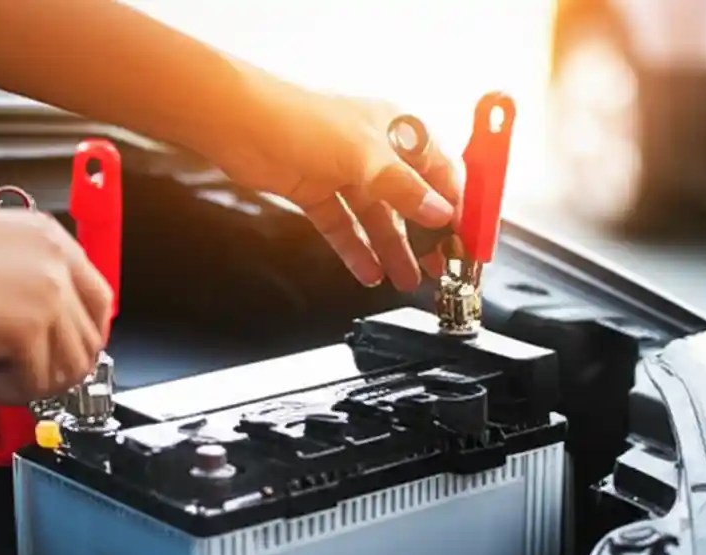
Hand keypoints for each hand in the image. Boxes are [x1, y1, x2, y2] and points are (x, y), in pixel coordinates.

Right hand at [0, 207, 112, 404]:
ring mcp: (49, 295)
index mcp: (49, 237)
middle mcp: (57, 262)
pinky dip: (4, 392)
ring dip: (29, 384)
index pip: (99, 299)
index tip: (59, 356)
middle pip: (90, 341)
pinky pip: (35, 384)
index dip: (81, 337)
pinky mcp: (28, 329)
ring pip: (69, 369)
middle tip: (15, 377)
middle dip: (53, 370)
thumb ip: (23, 286)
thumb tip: (38, 337)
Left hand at [203, 80, 461, 291]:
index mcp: (396, 131)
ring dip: (391, 249)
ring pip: (375, 218)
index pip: (439, 170)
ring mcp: (342, 172)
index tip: (465, 237)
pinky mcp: (315, 191)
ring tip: (407, 280)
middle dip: (423, 235)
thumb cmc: (302, 122)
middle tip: (438, 267)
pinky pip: (343, 227)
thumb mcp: (367, 157)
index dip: (454, 204)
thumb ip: (405, 190)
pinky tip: (368, 273)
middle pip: (408, 200)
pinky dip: (355, 251)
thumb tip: (439, 213)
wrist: (240, 125)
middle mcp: (372, 151)